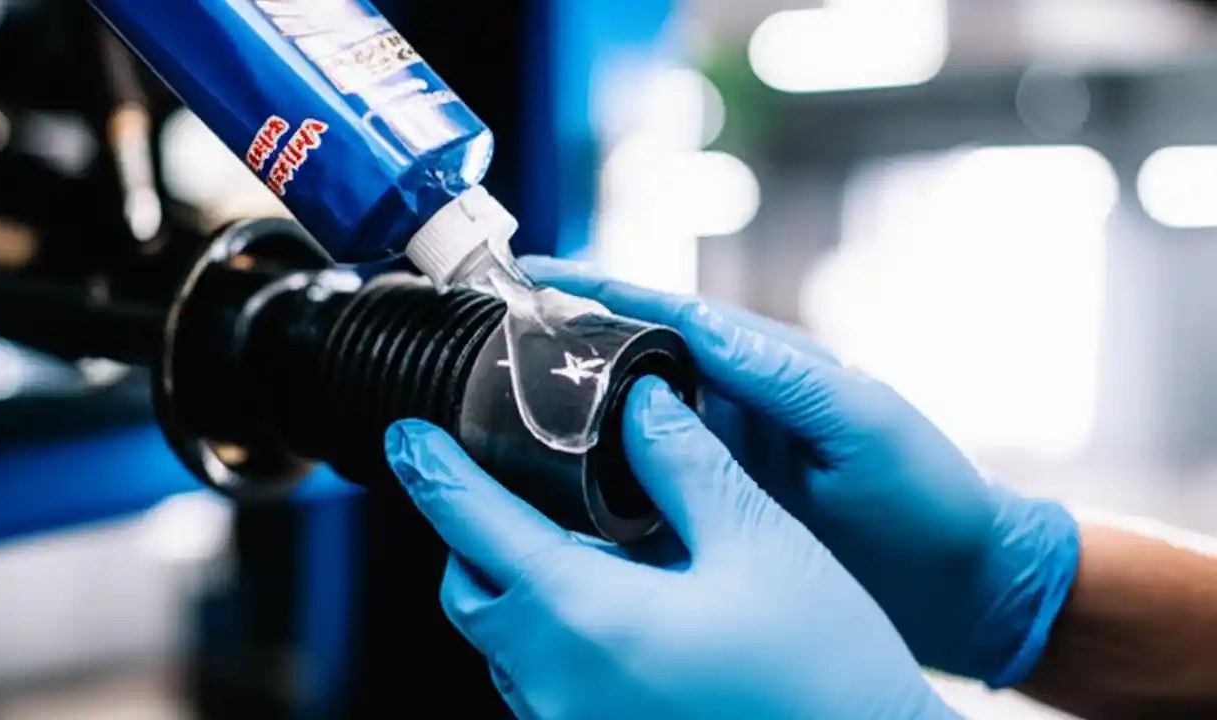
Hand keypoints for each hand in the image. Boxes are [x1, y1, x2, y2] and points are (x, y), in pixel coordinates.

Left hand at [385, 379, 958, 719]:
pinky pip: (540, 685)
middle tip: (492, 482)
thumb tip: (640, 403)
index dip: (432, 472)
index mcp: (584, 617)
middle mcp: (557, 683)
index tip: (406, 438)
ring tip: (556, 539)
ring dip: (511, 587)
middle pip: (471, 592)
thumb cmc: (822, 668)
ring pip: (503, 645)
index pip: (473, 525)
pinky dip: (547, 636)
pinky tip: (601, 611)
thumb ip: (682, 463)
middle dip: (469, 531)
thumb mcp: (757, 542)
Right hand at [518, 256, 1080, 688]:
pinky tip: (557, 486)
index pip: (669, 315)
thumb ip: (785, 377)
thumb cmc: (924, 496)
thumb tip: (702, 323)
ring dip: (573, 408)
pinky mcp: (718, 508)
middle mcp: (735, 404)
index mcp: (768, 367)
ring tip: (506, 405)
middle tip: (496, 338)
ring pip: (629, 422)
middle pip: (634, 360)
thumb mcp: (862, 422)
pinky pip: (644, 485)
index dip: (601, 291)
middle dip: (567, 341)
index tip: (537, 274)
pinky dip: (599, 480)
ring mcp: (722, 457)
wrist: (955, 583)